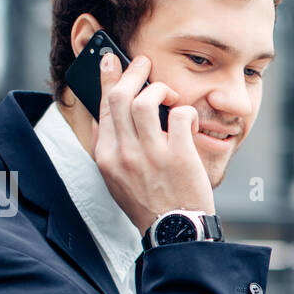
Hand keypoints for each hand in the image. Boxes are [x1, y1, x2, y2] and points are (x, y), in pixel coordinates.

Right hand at [92, 52, 215, 233]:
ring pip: (145, 101)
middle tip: (145, 64)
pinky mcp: (179, 156)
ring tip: (169, 95)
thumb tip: (104, 117)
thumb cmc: (149, 204)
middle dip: (133, 72)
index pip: (103, 108)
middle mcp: (125, 154)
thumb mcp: (116, 180)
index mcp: (107, 157)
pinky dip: (187, 111)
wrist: (175, 231)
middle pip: (120, 97)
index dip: (108, 80)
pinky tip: (190, 121)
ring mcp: (152, 154)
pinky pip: (181, 116)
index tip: (111, 63)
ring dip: (159, 89)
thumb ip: (109, 149)